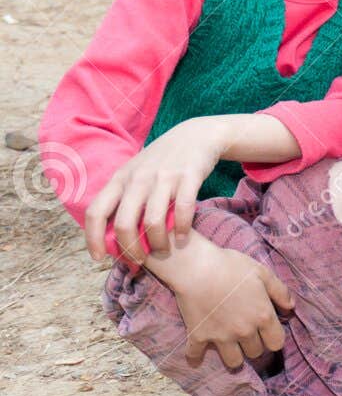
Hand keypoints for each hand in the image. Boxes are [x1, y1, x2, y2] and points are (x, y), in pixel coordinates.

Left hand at [85, 116, 230, 263]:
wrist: (196, 135)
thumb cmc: (161, 161)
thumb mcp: (134, 173)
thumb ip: (121, 198)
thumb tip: (107, 233)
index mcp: (120, 179)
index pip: (96, 212)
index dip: (93, 239)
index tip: (99, 258)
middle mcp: (138, 178)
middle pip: (124, 224)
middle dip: (130, 249)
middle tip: (139, 260)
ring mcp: (164, 177)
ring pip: (153, 221)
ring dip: (158, 243)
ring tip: (163, 250)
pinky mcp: (189, 177)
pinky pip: (184, 210)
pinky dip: (182, 228)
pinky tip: (184, 236)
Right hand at [145, 235, 293, 369]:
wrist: (197, 268)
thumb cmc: (232, 267)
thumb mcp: (262, 273)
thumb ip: (280, 291)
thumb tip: (291, 307)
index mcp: (262, 316)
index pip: (276, 343)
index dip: (273, 338)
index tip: (267, 332)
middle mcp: (244, 331)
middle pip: (255, 353)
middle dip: (254, 345)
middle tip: (247, 334)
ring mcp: (221, 336)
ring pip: (233, 362)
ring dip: (234, 356)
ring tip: (230, 346)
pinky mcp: (198, 336)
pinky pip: (195, 356)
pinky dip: (195, 357)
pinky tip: (197, 354)